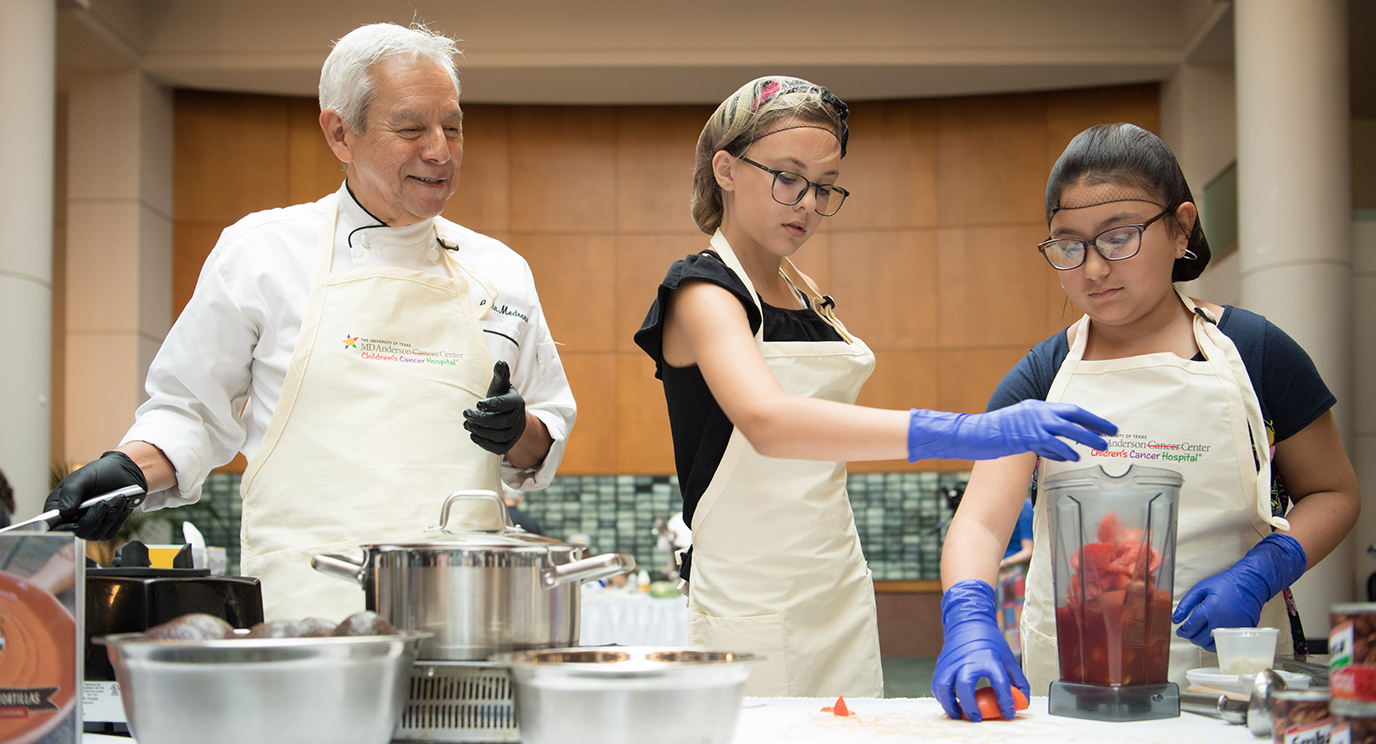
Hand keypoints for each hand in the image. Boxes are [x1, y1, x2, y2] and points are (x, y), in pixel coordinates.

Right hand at [44, 450, 147, 540]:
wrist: (123, 473)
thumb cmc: (99, 472)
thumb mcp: (83, 477)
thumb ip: (70, 492)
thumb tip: (64, 511)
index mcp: (58, 506)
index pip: (53, 526)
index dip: (63, 529)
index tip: (76, 524)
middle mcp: (71, 519)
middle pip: (77, 532)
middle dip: (93, 517)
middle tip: (104, 502)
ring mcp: (88, 526)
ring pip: (94, 534)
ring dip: (109, 515)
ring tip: (117, 497)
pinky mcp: (104, 529)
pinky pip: (109, 533)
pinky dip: (117, 518)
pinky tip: (120, 504)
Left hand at [463, 361, 526, 455]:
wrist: (509, 416)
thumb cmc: (500, 397)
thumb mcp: (500, 385)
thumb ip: (500, 375)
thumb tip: (500, 362)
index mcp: (517, 402)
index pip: (506, 404)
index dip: (492, 404)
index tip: (478, 403)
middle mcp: (519, 419)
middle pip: (501, 422)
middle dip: (481, 419)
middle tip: (466, 414)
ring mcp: (515, 433)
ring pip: (499, 435)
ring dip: (481, 430)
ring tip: (467, 424)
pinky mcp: (509, 445)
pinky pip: (498, 448)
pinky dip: (484, 443)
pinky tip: (473, 435)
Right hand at [908, 400, 1115, 462]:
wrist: (970, 433)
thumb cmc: (992, 434)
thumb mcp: (1019, 429)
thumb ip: (1040, 436)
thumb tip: (1060, 449)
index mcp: (1036, 406)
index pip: (1070, 409)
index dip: (1090, 417)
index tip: (1106, 426)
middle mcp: (1037, 411)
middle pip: (1074, 415)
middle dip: (1096, 425)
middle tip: (1112, 434)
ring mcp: (1031, 422)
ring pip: (1067, 429)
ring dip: (1086, 438)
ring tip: (1101, 447)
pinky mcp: (1025, 436)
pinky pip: (1052, 443)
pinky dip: (1065, 450)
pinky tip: (1074, 457)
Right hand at [931, 580, 1029, 721]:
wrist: (968, 622)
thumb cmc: (989, 641)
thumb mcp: (1008, 658)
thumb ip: (1017, 681)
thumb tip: (1022, 701)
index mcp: (989, 658)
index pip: (999, 684)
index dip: (1006, 703)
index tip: (1008, 713)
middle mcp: (968, 660)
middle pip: (965, 686)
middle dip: (970, 707)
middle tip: (976, 718)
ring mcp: (952, 662)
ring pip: (944, 687)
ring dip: (950, 705)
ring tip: (959, 715)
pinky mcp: (941, 664)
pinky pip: (937, 685)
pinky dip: (942, 698)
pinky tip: (951, 704)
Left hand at [1172, 533, 1306, 651]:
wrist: (1249, 584)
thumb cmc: (1225, 584)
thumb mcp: (1201, 589)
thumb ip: (1186, 604)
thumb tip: (1176, 619)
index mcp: (1209, 611)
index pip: (1190, 628)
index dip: (1182, 631)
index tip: (1180, 630)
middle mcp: (1221, 623)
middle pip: (1199, 639)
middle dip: (1190, 636)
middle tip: (1188, 631)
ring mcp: (1231, 630)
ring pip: (1211, 645)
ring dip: (1201, 642)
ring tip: (1199, 633)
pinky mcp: (1240, 633)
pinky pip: (1224, 645)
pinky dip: (1215, 644)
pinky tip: (1211, 636)